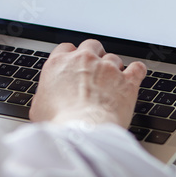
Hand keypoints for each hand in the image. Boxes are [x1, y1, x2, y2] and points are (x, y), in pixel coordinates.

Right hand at [30, 39, 145, 128]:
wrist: (83, 131)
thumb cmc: (59, 123)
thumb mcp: (38, 109)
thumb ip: (44, 97)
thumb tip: (45, 101)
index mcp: (58, 64)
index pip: (66, 48)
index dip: (71, 56)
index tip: (74, 64)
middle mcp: (83, 60)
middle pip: (91, 45)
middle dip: (94, 55)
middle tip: (94, 70)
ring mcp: (106, 68)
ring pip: (113, 57)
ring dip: (114, 67)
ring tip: (113, 81)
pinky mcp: (126, 80)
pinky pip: (137, 68)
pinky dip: (137, 71)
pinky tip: (136, 75)